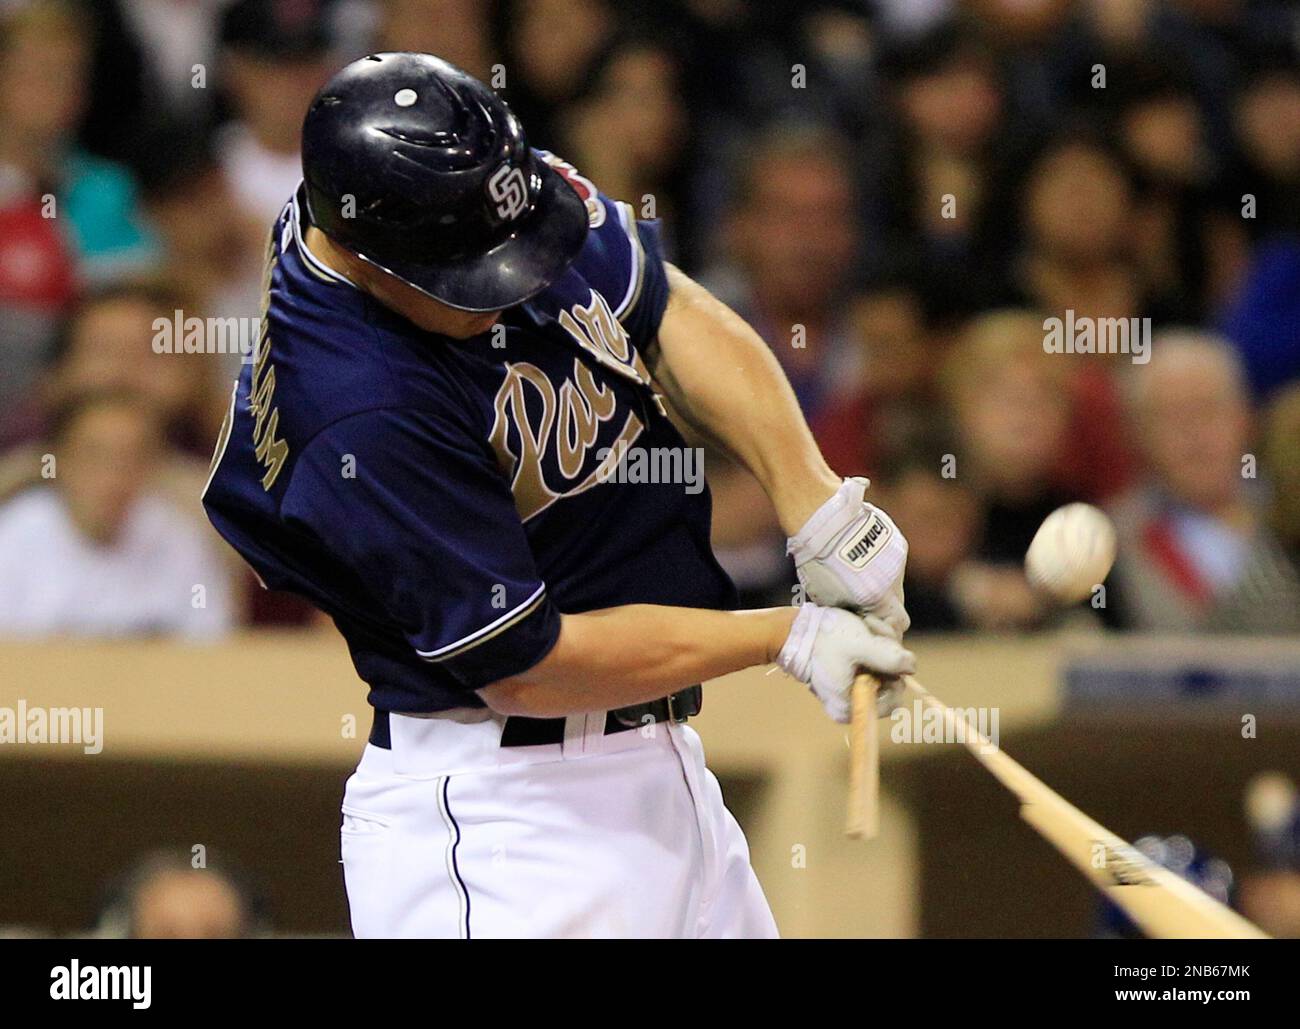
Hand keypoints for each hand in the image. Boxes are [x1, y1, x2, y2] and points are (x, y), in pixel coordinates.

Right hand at [776, 604, 915, 722]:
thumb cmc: (824, 639)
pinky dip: (873, 646)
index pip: (894, 698)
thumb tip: (912, 667)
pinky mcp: (846, 676)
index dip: (895, 672)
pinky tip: (865, 628)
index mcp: (852, 706)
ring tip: (867, 625)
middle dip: (888, 654)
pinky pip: (870, 665)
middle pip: (889, 682)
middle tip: (873, 630)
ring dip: (882, 644)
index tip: (880, 648)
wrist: (794, 629)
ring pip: (882, 670)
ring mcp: (849, 690)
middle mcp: (851, 704)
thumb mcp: (860, 646)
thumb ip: (890, 658)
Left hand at [787, 478, 910, 636]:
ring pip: (896, 582)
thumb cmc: (820, 561)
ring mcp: (897, 558)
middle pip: (899, 605)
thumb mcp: (828, 597)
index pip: (898, 625)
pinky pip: (893, 562)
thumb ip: (850, 611)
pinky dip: (882, 566)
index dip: (886, 629)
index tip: (870, 624)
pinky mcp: (897, 541)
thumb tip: (857, 620)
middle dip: (885, 610)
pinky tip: (861, 558)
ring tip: (857, 576)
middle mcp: (893, 578)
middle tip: (864, 606)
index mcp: (878, 595)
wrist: (825, 518)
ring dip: (882, 585)